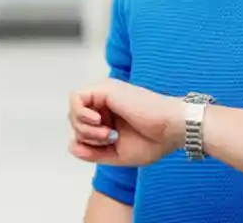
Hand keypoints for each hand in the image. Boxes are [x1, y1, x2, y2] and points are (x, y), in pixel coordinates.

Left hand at [68, 79, 183, 166]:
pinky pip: (76, 99)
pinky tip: (99, 121)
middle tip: (109, 139)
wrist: (171, 128)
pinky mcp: (105, 88)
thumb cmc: (153, 140)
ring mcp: (104, 93)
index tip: (107, 147)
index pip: (81, 129)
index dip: (87, 143)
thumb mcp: (116, 154)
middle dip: (86, 136)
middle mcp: (104, 102)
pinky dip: (81, 115)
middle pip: (75, 120)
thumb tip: (71, 145)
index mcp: (109, 115)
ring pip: (74, 111)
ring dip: (86, 128)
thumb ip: (92, 152)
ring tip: (108, 133)